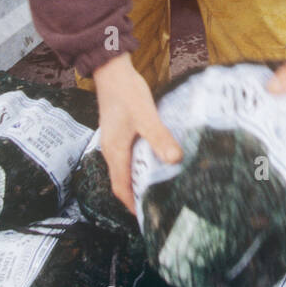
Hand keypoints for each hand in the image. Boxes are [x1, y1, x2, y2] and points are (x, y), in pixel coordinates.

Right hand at [93, 52, 181, 215]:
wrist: (111, 70)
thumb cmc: (126, 92)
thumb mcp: (145, 115)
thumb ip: (159, 137)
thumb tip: (174, 160)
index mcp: (115, 151)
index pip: (121, 187)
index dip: (133, 204)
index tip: (147, 217)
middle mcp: (110, 149)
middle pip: (121, 181)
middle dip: (136, 195)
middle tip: (157, 204)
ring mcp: (113, 140)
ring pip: (124, 168)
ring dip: (138, 180)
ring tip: (157, 186)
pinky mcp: (118, 132)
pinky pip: (127, 156)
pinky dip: (138, 164)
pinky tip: (154, 160)